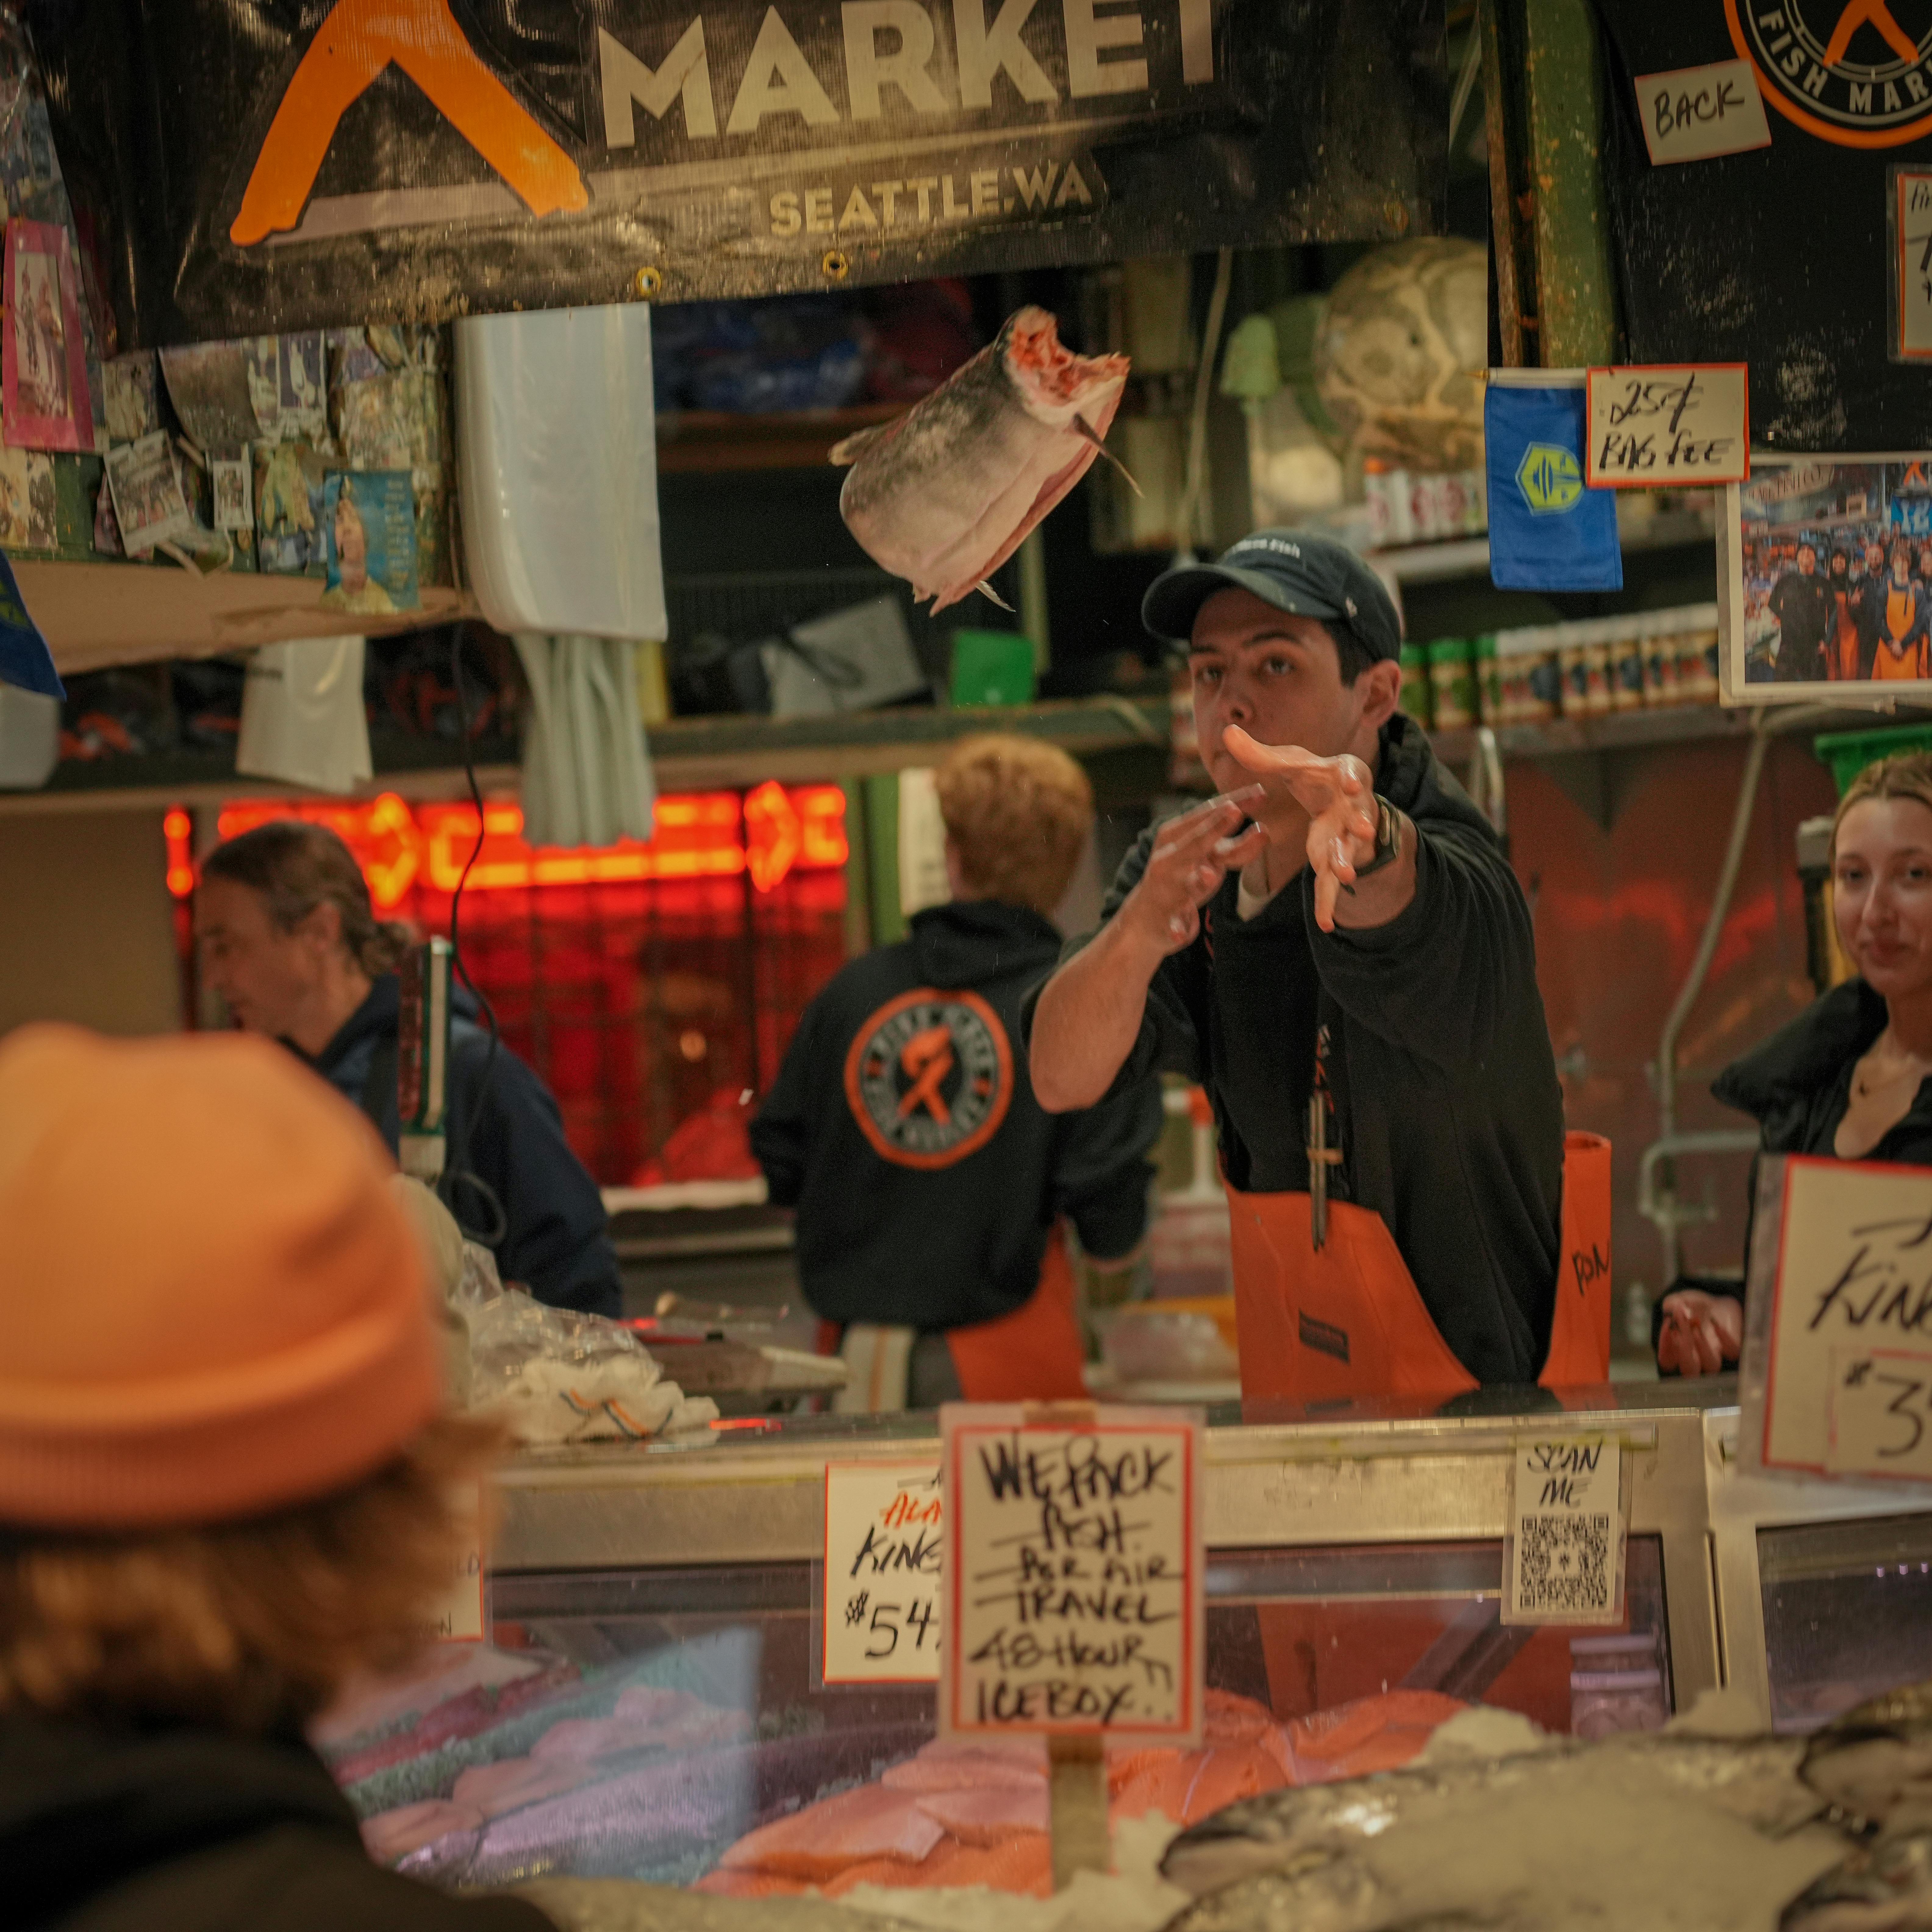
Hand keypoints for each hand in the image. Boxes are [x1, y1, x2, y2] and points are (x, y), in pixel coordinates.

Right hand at [1118, 790, 1266, 956]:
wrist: (1147, 918)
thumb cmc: (1183, 878)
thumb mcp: (1210, 859)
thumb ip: (1236, 847)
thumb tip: (1265, 832)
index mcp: (1176, 837)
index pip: (1206, 814)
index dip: (1234, 802)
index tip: (1262, 792)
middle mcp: (1169, 860)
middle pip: (1196, 843)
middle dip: (1214, 829)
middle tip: (1234, 811)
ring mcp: (1165, 890)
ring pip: (1184, 883)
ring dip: (1197, 879)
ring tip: (1209, 874)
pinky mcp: (1165, 920)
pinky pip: (1172, 924)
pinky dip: (1176, 927)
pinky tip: (1181, 933)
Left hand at [1220, 726, 1381, 931]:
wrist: (1341, 797)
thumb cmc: (1316, 775)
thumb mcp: (1290, 763)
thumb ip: (1260, 755)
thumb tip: (1228, 731)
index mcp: (1343, 776)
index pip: (1351, 772)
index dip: (1352, 777)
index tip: (1352, 782)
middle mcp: (1352, 806)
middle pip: (1357, 816)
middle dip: (1359, 823)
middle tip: (1360, 829)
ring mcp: (1347, 837)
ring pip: (1348, 851)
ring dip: (1346, 861)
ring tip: (1345, 875)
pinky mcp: (1337, 860)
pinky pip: (1331, 884)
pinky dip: (1328, 903)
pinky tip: (1325, 923)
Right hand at [1656, 1290, 1743, 1377]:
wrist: (1716, 1302)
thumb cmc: (1692, 1305)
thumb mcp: (1679, 1300)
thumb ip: (1673, 1304)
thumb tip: (1672, 1309)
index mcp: (1677, 1352)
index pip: (1667, 1361)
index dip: (1665, 1347)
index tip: (1667, 1325)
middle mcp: (1696, 1359)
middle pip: (1689, 1371)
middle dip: (1684, 1351)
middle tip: (1680, 1331)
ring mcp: (1715, 1355)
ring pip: (1711, 1366)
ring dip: (1702, 1347)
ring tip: (1695, 1329)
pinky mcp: (1732, 1349)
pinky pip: (1732, 1352)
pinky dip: (1724, 1339)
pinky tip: (1715, 1324)